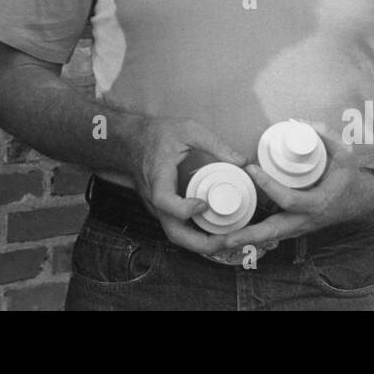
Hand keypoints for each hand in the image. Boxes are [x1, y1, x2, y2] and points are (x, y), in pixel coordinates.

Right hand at [124, 116, 250, 255]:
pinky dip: (195, 235)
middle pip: (172, 232)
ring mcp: (157, 205)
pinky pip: (176, 228)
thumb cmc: (157, 133)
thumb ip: (215, 144)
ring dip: (200, 243)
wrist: (132, 138)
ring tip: (227, 240)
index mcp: (158, 176)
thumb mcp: (188, 129)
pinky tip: (215, 231)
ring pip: (175, 234)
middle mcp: (155, 197)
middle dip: (201, 243)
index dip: (184, 208)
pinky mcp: (161, 208)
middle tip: (227, 241)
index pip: (164, 201)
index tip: (204, 204)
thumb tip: (242, 161)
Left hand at [218, 121, 373, 249]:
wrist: (358, 201)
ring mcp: (298, 228)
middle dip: (248, 236)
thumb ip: (327, 135)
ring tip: (218, 242)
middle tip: (224, 238)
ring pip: (269, 237)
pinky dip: (251, 235)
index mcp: (317, 205)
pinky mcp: (292, 227)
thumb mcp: (346, 154)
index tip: (251, 168)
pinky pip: (270, 233)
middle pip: (273, 232)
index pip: (288, 199)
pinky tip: (229, 234)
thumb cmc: (349, 177)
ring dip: (245, 240)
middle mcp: (305, 221)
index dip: (269, 185)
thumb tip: (301, 123)